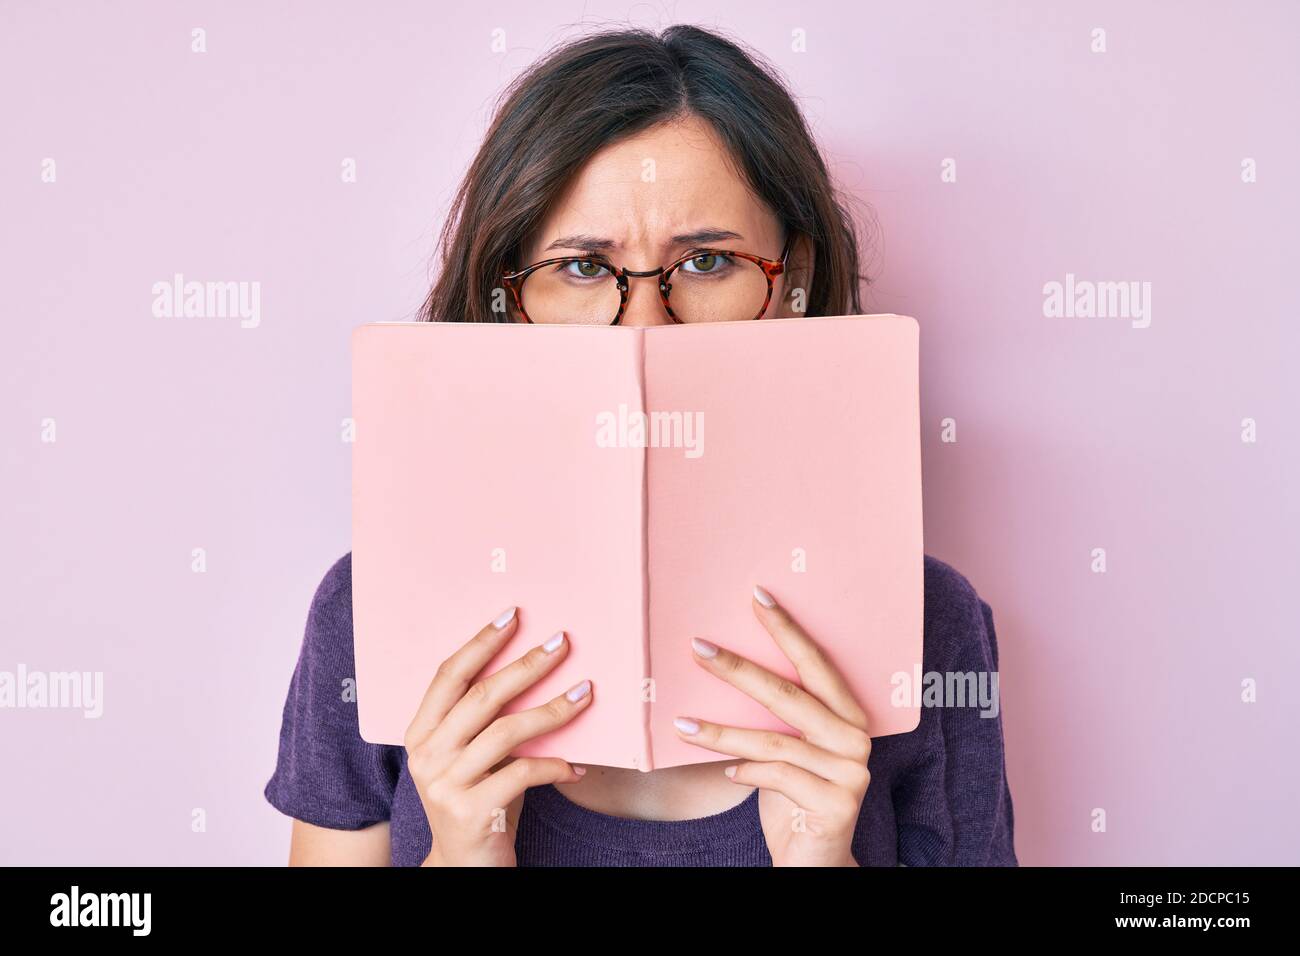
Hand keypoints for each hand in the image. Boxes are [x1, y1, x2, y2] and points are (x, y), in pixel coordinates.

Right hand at [404, 606, 591, 866]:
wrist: (465, 867)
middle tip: (562, 643)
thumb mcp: (472, 757)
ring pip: (507, 732)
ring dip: (553, 709)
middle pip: (482, 696)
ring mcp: (446, 785)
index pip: (448, 676)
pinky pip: (523, 774)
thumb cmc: (478, 800)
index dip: (480, 642)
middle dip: (526, 665)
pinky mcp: (471, 812)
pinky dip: (556, 765)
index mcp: (420, 733)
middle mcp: (426, 755)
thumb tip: (535, 663)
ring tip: (586, 694)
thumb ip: (485, 720)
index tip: (513, 615)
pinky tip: (578, 765)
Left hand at [672, 586, 869, 866]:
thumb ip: (780, 715)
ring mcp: (850, 773)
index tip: (756, 596)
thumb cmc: (796, 796)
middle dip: (739, 669)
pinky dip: (746, 773)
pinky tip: (725, 774)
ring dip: (721, 732)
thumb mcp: (792, 749)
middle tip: (699, 648)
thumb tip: (724, 662)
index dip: (787, 629)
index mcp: (850, 715)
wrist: (816, 860)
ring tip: (682, 724)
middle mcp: (856, 739)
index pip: (816, 663)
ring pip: (773, 741)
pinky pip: (777, 777)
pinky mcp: (835, 805)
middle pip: (789, 695)